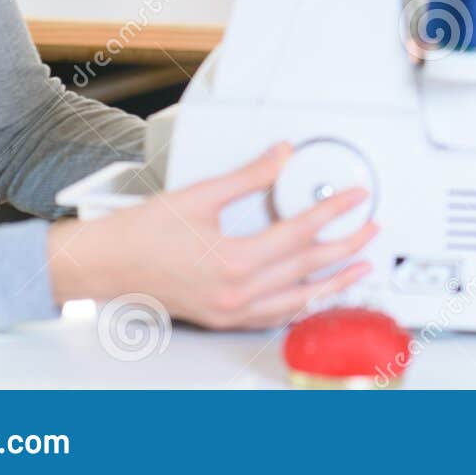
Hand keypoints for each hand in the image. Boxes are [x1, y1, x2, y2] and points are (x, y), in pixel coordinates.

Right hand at [48, 143, 375, 328]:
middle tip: (370, 230)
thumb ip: (248, 176)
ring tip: (359, 268)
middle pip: (307, 270)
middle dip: (345, 248)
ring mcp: (231, 310)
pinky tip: (313, 295)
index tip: (354, 200)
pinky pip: (274, 315)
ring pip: (297, 301)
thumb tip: (280, 157)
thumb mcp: (200, 195)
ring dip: (333, 284)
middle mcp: (237, 293)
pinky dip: (301, 304)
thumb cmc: (141, 234)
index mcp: (234, 262)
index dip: (333, 214)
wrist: (105, 264)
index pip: (300, 234)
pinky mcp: (223, 317)